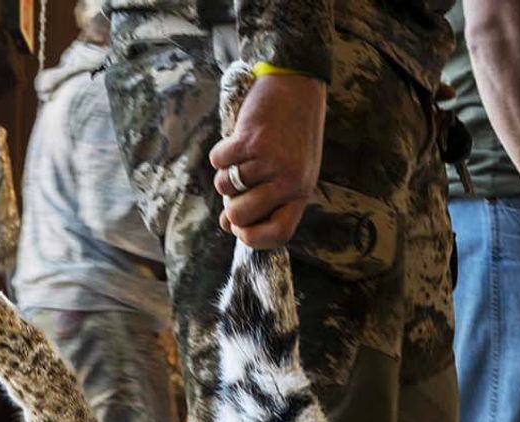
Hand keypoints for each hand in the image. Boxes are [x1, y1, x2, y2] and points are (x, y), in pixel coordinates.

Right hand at [208, 72, 326, 249]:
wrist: (297, 85)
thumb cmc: (292, 131)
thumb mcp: (293, 169)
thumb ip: (268, 198)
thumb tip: (227, 225)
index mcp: (302, 191)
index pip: (278, 234)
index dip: (253, 238)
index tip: (240, 229)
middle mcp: (288, 180)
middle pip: (241, 216)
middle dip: (228, 206)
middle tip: (236, 186)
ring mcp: (269, 162)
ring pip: (224, 187)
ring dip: (225, 173)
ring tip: (243, 155)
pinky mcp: (250, 141)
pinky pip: (218, 162)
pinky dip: (220, 153)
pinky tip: (235, 140)